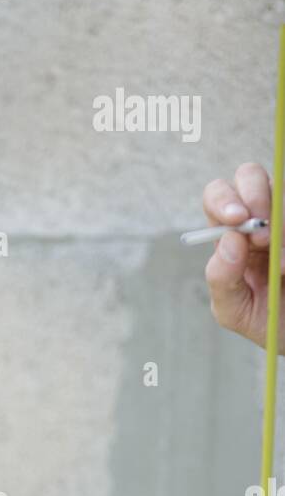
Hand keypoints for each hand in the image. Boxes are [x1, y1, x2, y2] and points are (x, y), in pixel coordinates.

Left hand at [203, 163, 284, 352]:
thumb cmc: (263, 319)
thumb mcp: (234, 310)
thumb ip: (222, 280)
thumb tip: (229, 239)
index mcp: (230, 234)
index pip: (217, 197)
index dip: (224, 200)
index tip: (237, 220)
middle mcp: (259, 216)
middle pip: (250, 175)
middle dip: (255, 197)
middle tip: (263, 237)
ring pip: (283, 189)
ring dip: (281, 223)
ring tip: (283, 266)